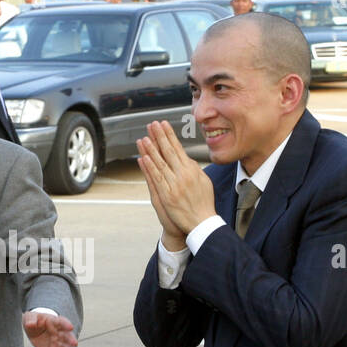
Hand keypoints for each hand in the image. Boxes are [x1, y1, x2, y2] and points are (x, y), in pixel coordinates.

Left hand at [24, 310, 78, 346]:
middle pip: (67, 335)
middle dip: (71, 339)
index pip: (61, 322)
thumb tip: (30, 324)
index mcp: (54, 321)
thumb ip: (31, 320)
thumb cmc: (33, 320)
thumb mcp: (30, 317)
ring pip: (66, 346)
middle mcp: (59, 332)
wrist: (34, 330)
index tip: (71, 327)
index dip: (66, 324)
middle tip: (75, 343)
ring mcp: (59, 342)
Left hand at [136, 120, 214, 241]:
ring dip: (151, 150)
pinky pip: (156, 179)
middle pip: (168, 152)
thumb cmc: (203, 202)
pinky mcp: (166, 195)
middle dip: (159, 136)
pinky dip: (149, 168)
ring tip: (144, 137)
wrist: (202, 222)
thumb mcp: (204, 181)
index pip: (178, 148)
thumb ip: (194, 169)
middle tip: (152, 124)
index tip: (164, 124)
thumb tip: (187, 159)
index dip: (169, 135)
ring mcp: (174, 185)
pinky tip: (143, 158)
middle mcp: (183, 175)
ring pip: (160, 164)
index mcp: (192, 170)